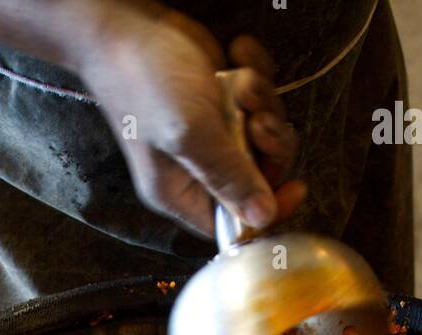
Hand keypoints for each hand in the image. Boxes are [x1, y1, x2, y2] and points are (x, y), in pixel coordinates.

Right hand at [77, 4, 305, 238]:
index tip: (296, 187)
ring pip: (266, 134)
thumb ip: (228, 177)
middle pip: (261, 178)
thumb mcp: (189, 135)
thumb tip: (262, 218)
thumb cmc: (145, 82)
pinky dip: (256, 73)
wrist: (125, 23)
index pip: (235, 224)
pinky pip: (259, 97)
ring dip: (262, 102)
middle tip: (257, 120)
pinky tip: (235, 57)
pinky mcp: (223, 99)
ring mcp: (213, 133)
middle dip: (269, 144)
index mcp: (183, 194)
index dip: (268, 212)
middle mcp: (199, 170)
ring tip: (239, 81)